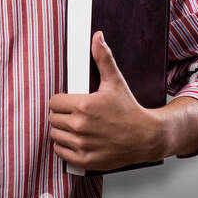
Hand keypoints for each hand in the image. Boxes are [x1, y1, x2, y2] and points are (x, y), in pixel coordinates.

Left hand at [48, 31, 164, 171]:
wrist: (145, 137)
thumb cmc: (129, 108)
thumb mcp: (116, 81)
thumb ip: (103, 58)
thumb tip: (97, 36)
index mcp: (84, 105)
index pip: (54, 101)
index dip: (60, 100)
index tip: (70, 101)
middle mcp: (80, 126)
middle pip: (52, 118)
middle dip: (60, 114)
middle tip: (73, 114)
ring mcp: (82, 145)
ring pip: (55, 135)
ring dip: (61, 130)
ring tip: (74, 126)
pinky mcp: (84, 160)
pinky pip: (60, 152)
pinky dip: (64, 147)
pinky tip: (76, 140)